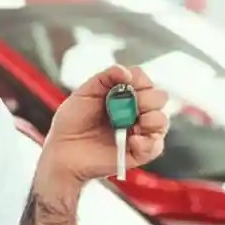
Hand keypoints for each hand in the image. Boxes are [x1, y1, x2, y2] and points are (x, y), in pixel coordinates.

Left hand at [40, 64, 168, 185]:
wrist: (63, 150)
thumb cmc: (72, 120)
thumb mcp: (84, 93)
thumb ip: (105, 78)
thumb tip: (126, 72)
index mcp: (125, 94)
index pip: (144, 81)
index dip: (140, 81)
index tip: (127, 83)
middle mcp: (136, 111)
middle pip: (159, 98)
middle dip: (148, 99)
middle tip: (133, 104)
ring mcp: (139, 131)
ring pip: (161, 121)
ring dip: (152, 119)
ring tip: (137, 123)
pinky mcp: (138, 152)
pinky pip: (155, 147)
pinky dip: (147, 142)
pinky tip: (133, 140)